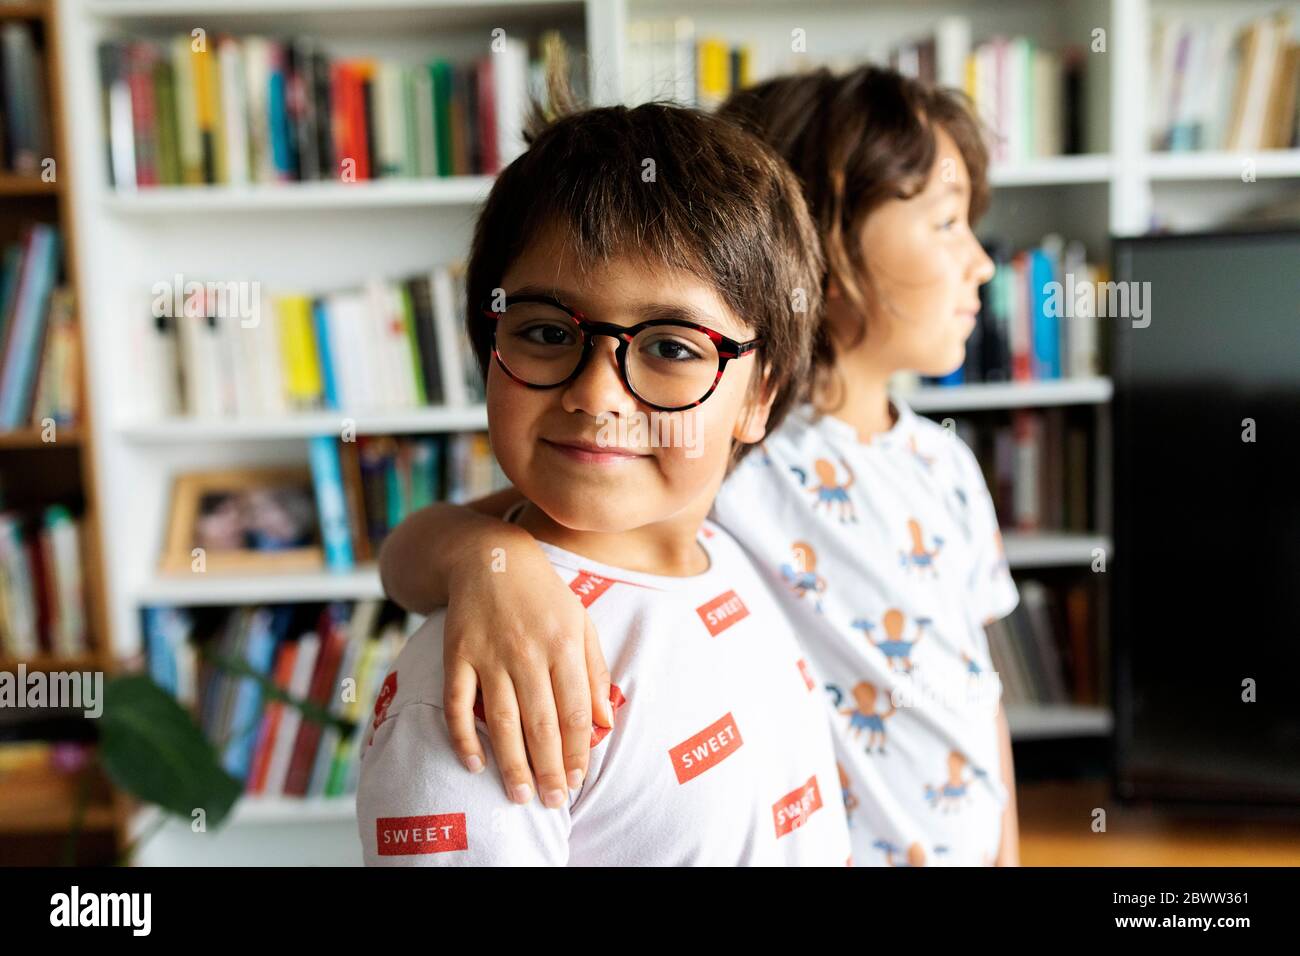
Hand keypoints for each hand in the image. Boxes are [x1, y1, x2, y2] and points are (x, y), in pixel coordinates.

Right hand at [441, 524, 611, 809]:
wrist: (490, 557)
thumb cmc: (543, 594)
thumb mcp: (581, 623)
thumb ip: (594, 673)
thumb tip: (605, 724)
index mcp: (564, 644)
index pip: (574, 712)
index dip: (576, 752)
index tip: (575, 781)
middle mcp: (527, 652)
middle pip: (540, 724)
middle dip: (547, 769)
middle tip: (551, 802)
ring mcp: (489, 655)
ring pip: (500, 721)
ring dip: (511, 763)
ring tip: (519, 795)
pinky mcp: (457, 655)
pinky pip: (457, 704)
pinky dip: (462, 737)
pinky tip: (473, 764)